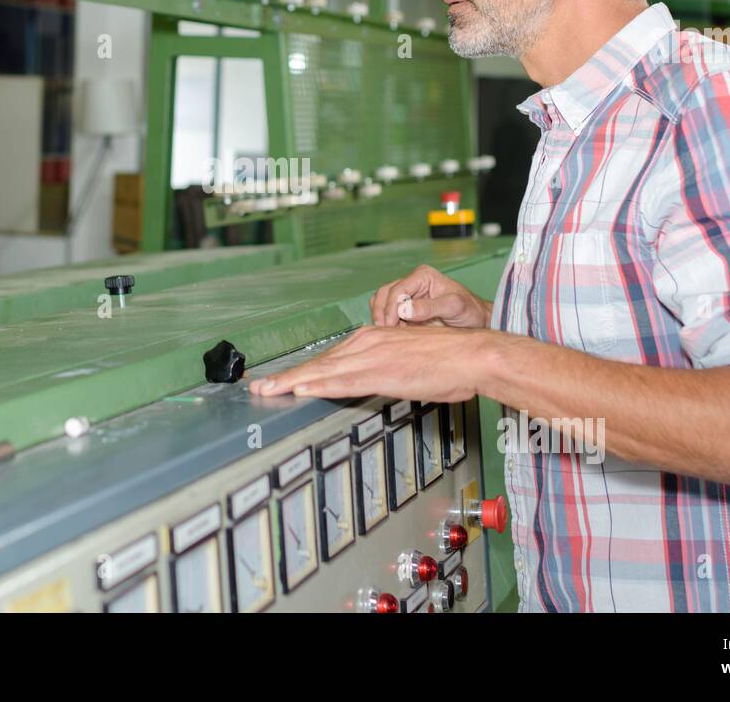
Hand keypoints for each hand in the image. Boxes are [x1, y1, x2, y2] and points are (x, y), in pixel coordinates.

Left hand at [249, 324, 486, 401]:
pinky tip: (297, 391)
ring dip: (290, 382)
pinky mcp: (378, 372)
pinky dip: (314, 386)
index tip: (281, 379)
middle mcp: (366, 342)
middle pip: (318, 363)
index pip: (329, 357)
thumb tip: (375, 379)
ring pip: (321, 371)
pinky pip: (339, 381)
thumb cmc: (449, 361)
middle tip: (258, 387)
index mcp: (373, 338)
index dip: (303, 369)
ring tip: (265, 392)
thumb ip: (386, 368)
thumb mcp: (408, 359)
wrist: (471, 355)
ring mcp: (370, 356)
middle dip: (286, 376)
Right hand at [370, 264, 489, 328]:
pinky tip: (397, 333)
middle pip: (385, 294)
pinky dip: (387, 322)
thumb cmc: (470, 311)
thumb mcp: (454, 307)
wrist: (476, 320)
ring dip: (383, 317)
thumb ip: (430, 307)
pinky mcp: (406, 307)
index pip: (397, 289)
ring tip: (393, 333)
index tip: (391, 326)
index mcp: (423, 275)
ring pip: (382, 302)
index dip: (390, 308)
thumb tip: (404, 310)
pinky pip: (388, 312)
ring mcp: (409, 294)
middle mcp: (413, 282)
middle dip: (383, 313)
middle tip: (386, 332)